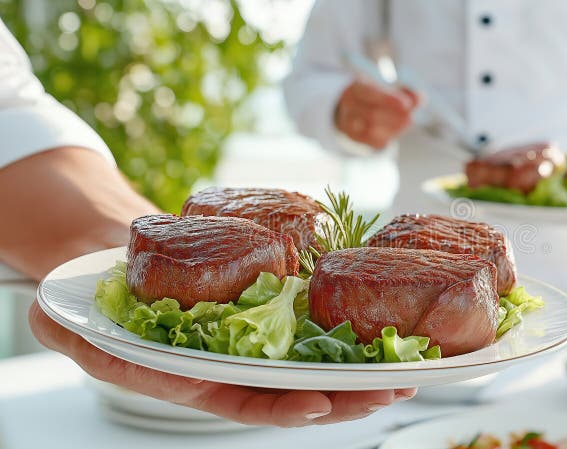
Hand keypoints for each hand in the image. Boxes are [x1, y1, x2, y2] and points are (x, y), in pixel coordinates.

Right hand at [29, 302, 414, 426]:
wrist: (115, 263)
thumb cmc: (95, 296)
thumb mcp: (70, 318)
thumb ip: (69, 330)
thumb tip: (50, 320)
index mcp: (190, 378)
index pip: (241, 402)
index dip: (281, 408)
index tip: (320, 406)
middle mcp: (228, 363)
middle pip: (294, 389)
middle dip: (345, 394)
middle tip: (392, 388)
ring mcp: (250, 336)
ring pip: (311, 359)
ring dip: (359, 365)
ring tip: (406, 365)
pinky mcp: (265, 302)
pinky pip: (307, 318)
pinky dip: (342, 325)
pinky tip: (378, 323)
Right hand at [335, 80, 419, 148]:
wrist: (354, 109)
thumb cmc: (376, 96)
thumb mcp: (389, 89)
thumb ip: (406, 93)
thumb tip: (420, 98)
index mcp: (357, 88)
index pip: (371, 93)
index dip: (389, 99)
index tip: (407, 104)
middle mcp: (350, 106)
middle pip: (372, 114)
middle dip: (394, 116)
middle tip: (410, 116)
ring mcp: (349, 123)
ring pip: (371, 129)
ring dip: (393, 127)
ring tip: (407, 122)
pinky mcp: (355, 138)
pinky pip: (371, 141)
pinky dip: (387, 137)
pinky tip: (397, 131)